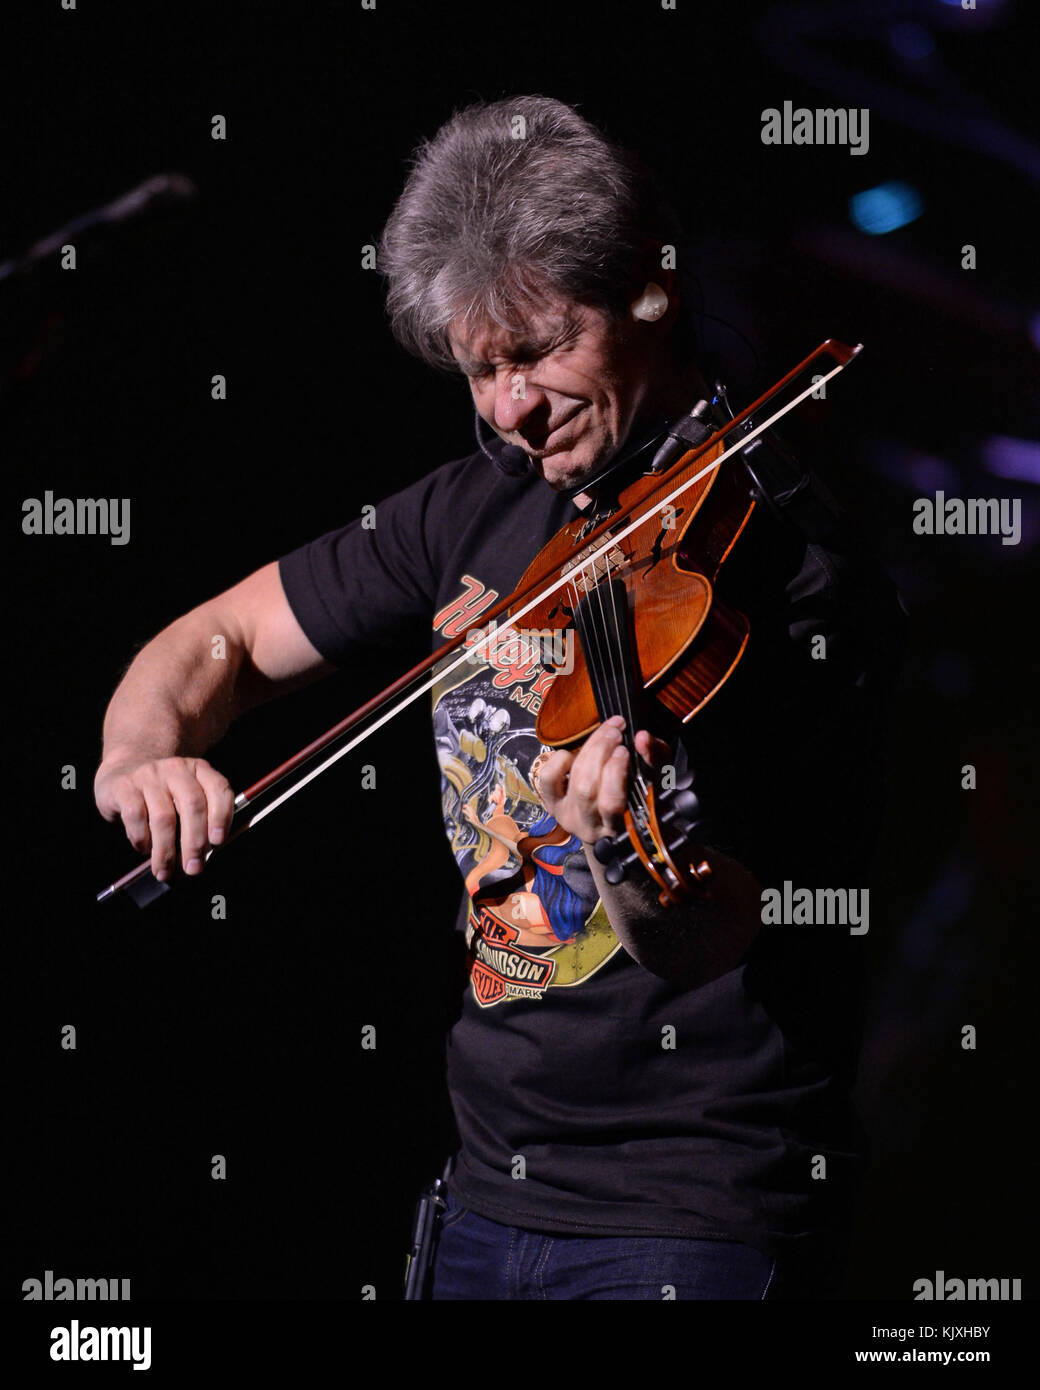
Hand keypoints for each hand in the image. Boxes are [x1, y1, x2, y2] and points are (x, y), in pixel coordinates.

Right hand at [94, 756, 235, 881]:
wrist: (121, 775)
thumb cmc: (162, 796)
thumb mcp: (185, 799)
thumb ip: (200, 821)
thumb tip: (203, 857)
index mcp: (199, 771)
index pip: (219, 789)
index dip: (221, 816)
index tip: (218, 841)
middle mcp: (176, 769)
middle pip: (193, 805)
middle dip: (195, 842)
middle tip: (193, 868)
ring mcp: (149, 775)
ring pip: (164, 817)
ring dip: (166, 850)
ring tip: (165, 870)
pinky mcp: (124, 787)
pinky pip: (136, 816)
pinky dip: (141, 838)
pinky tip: (144, 849)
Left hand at [536, 716, 669, 844]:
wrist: (607, 825)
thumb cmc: (637, 798)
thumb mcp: (654, 780)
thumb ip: (654, 757)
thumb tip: (642, 737)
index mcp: (617, 828)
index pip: (611, 803)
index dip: (614, 773)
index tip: (624, 749)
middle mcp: (589, 827)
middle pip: (586, 787)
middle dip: (600, 752)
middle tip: (616, 732)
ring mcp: (566, 816)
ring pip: (572, 780)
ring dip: (589, 750)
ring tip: (606, 734)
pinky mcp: (551, 803)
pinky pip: (548, 778)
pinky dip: (561, 760)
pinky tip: (577, 755)